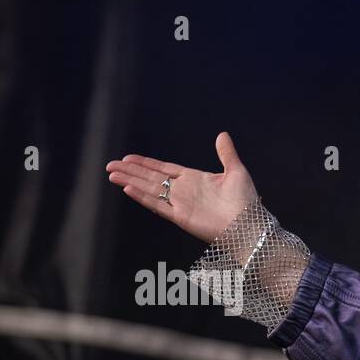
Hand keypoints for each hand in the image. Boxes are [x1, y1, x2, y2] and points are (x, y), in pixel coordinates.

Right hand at [105, 132, 256, 243]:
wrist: (249, 225)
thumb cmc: (246, 201)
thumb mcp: (236, 171)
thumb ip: (226, 153)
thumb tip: (222, 134)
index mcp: (194, 179)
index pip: (164, 168)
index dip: (146, 163)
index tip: (128, 158)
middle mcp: (184, 191)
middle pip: (151, 178)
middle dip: (131, 171)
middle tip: (110, 165)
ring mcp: (181, 204)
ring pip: (149, 190)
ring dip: (130, 181)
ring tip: (112, 175)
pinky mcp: (181, 217)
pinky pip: (158, 205)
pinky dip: (143, 196)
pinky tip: (128, 188)